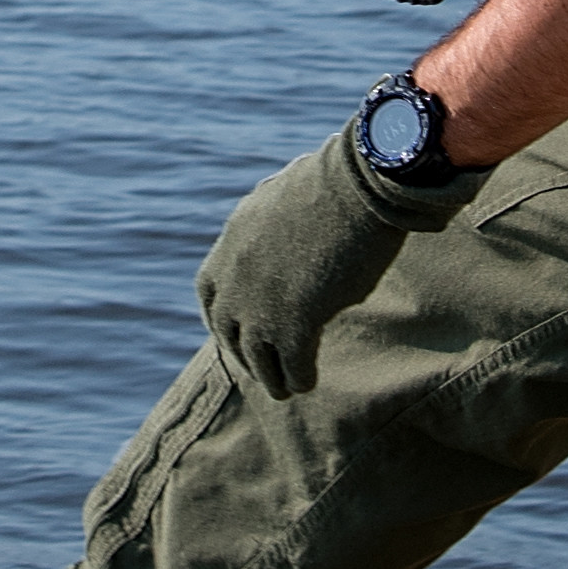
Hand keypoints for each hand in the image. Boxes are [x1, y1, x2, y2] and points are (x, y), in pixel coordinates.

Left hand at [201, 123, 475, 397]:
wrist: (358, 183)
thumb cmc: (337, 179)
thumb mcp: (284, 198)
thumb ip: (274, 225)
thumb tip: (284, 230)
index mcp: (232, 241)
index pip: (210, 290)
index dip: (221, 315)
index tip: (232, 329)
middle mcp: (236, 277)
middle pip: (228, 330)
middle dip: (242, 352)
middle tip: (259, 366)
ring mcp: (261, 303)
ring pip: (257, 357)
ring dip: (270, 377)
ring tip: (284, 389)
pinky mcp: (295, 322)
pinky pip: (292, 364)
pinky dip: (299, 378)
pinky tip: (308, 384)